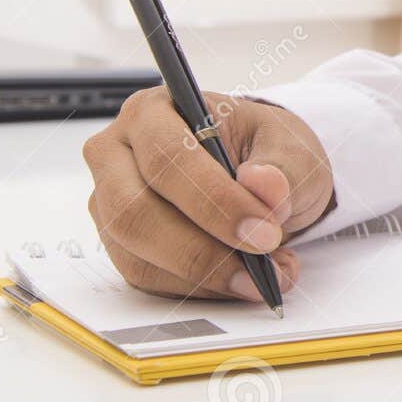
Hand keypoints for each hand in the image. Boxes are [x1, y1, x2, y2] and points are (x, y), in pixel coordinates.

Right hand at [83, 87, 333, 299]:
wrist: (259, 176)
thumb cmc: (264, 149)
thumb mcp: (290, 147)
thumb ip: (281, 167)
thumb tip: (264, 186)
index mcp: (153, 112)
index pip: (168, 160)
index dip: (214, 202)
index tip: (264, 232)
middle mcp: (117, 155)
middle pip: (136, 213)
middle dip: (204, 249)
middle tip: (262, 263)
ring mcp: (110, 203)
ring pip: (138, 255)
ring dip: (207, 276)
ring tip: (267, 275)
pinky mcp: (121, 245)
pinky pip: (149, 279)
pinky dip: (201, 288)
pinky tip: (242, 280)